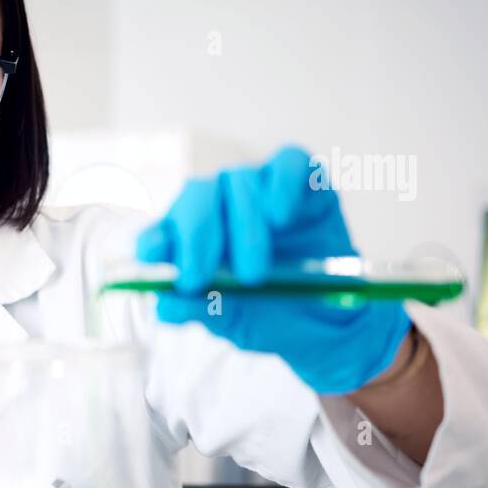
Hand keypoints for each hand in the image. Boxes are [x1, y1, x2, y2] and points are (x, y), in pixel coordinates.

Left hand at [134, 146, 412, 394]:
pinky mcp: (304, 182)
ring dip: (242, 227)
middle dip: (197, 236)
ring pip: (238, 181)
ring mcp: (260, 190)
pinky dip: (283, 185)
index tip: (156, 261)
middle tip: (202, 279)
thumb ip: (203, 311)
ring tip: (254, 273)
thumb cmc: (274, 319)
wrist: (333, 324)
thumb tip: (163, 305)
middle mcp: (219, 209)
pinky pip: (289, 163)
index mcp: (190, 244)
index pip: (160, 231)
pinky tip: (281, 217)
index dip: (155, 242)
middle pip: (196, 197)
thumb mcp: (237, 325)